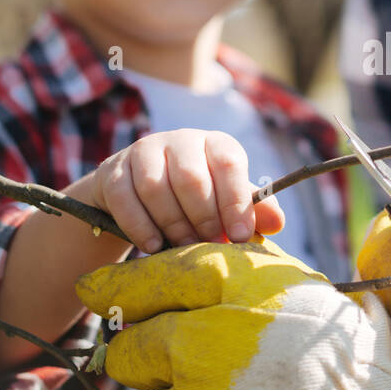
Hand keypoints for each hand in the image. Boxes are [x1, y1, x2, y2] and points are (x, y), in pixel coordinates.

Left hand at [75, 237, 390, 389]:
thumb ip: (239, 274)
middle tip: (198, 371)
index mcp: (240, 289)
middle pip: (133, 347)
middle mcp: (209, 344)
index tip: (97, 293)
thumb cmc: (353, 360)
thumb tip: (172, 260)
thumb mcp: (303, 292)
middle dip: (151, 357)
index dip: (121, 285)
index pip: (155, 275)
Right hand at [83, 129, 283, 252]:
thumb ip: (252, 211)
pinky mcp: (113, 171)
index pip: (228, 163)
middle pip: (191, 177)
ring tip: (183, 249)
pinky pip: (124, 197)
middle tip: (209, 247)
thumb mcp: (226, 202)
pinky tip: (153, 246)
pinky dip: (140, 225)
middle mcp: (181, 140)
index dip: (235, 201)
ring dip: (172, 224)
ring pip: (155, 187)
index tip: (240, 237)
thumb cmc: (195, 201)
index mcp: (215, 144)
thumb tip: (277, 223)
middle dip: (203, 218)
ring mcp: (143, 151)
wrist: (138, 198)